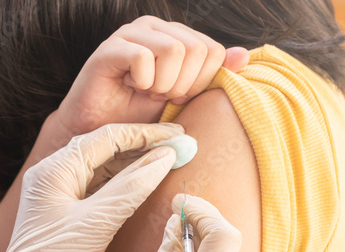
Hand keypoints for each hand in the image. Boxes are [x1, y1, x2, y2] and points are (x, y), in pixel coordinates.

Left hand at [0, 123, 184, 251]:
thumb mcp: (98, 223)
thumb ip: (132, 187)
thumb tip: (164, 157)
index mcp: (54, 169)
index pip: (107, 137)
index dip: (147, 134)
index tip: (179, 135)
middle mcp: (53, 172)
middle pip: (105, 146)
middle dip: (144, 144)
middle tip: (182, 144)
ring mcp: (57, 190)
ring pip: (103, 164)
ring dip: (136, 161)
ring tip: (170, 158)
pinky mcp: (64, 208)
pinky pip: (98, 184)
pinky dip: (124, 180)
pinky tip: (146, 179)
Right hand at [50, 16, 249, 135]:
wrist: (100, 132)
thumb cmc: (141, 114)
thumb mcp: (185, 96)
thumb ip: (212, 75)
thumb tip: (245, 55)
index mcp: (175, 35)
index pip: (213, 50)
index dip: (200, 82)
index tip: (178, 95)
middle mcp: (154, 27)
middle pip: (196, 48)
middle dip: (182, 84)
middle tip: (159, 94)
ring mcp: (130, 33)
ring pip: (173, 49)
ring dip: (162, 83)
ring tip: (145, 90)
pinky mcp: (109, 48)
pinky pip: (143, 58)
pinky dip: (141, 82)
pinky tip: (129, 87)